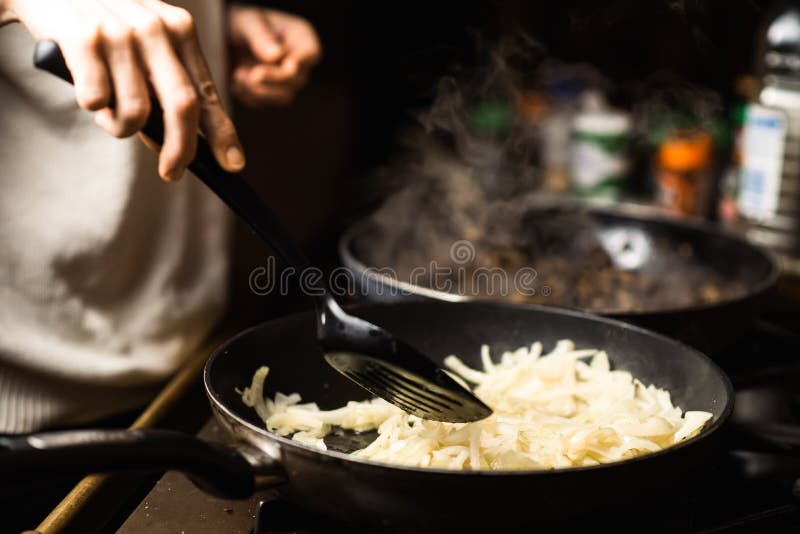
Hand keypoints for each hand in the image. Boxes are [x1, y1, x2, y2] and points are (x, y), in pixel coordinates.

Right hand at [1, 0, 244, 180]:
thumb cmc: (100, 23)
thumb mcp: (142, 41)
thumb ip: (163, 85)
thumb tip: (175, 142)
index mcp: (179, 29)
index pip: (207, 91)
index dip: (222, 132)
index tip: (233, 163)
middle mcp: (156, 28)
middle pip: (183, 107)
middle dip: (181, 149)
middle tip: (172, 173)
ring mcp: (120, 32)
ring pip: (137, 112)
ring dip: (120, 127)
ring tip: (107, 112)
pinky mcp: (83, 37)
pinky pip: (97, 101)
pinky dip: (93, 108)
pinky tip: (88, 91)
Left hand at [228, 6, 320, 106]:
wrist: (222, 39)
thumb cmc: (239, 24)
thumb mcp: (247, 23)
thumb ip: (261, 37)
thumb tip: (277, 56)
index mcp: (299, 37)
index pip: (311, 53)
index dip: (302, 62)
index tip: (288, 65)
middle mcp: (297, 61)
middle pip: (298, 80)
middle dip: (274, 79)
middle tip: (253, 74)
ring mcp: (285, 81)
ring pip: (284, 97)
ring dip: (259, 91)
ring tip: (238, 74)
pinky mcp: (270, 95)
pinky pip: (264, 104)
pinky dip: (248, 96)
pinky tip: (237, 80)